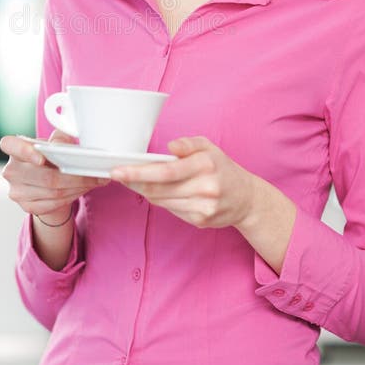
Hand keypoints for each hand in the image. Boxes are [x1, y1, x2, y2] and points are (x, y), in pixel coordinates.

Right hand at [0, 130, 107, 222]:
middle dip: (74, 176)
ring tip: (93, 180)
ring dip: (78, 187)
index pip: (8, 144)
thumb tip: (66, 143)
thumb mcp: (53, 144)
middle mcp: (12, 170)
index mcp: (14, 148)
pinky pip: (54, 203)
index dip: (24, 151)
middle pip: (45, 176)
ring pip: (53, 191)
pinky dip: (72, 196)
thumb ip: (59, 139)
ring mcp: (17, 190)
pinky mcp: (26, 206)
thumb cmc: (49, 159)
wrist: (46, 184)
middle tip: (94, 174)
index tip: (41, 158)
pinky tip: (82, 189)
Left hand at [110, 135, 256, 229]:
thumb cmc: (222, 168)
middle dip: (135, 182)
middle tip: (119, 175)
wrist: (246, 199)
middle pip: (158, 189)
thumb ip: (189, 144)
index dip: (138, 173)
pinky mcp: (200, 221)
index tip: (118, 171)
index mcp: (205, 165)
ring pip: (162, 201)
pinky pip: (171, 210)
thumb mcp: (209, 148)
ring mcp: (203, 207)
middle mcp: (205, 188)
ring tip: (138, 181)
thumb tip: (170, 146)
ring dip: (146, 192)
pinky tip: (162, 193)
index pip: (165, 171)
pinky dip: (162, 201)